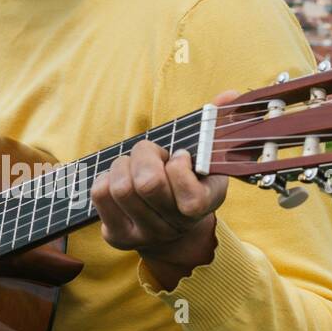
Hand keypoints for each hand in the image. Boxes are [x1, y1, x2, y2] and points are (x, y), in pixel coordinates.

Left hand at [90, 90, 236, 288]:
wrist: (171, 230)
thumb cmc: (188, 180)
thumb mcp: (207, 157)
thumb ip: (216, 124)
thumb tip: (230, 94)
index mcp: (204, 206)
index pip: (191, 198)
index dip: (180, 167)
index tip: (181, 157)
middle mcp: (175, 227)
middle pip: (148, 184)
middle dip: (145, 156)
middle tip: (152, 155)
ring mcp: (145, 235)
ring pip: (121, 188)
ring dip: (124, 165)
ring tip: (135, 166)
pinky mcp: (118, 236)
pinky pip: (101, 194)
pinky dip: (107, 176)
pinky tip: (121, 178)